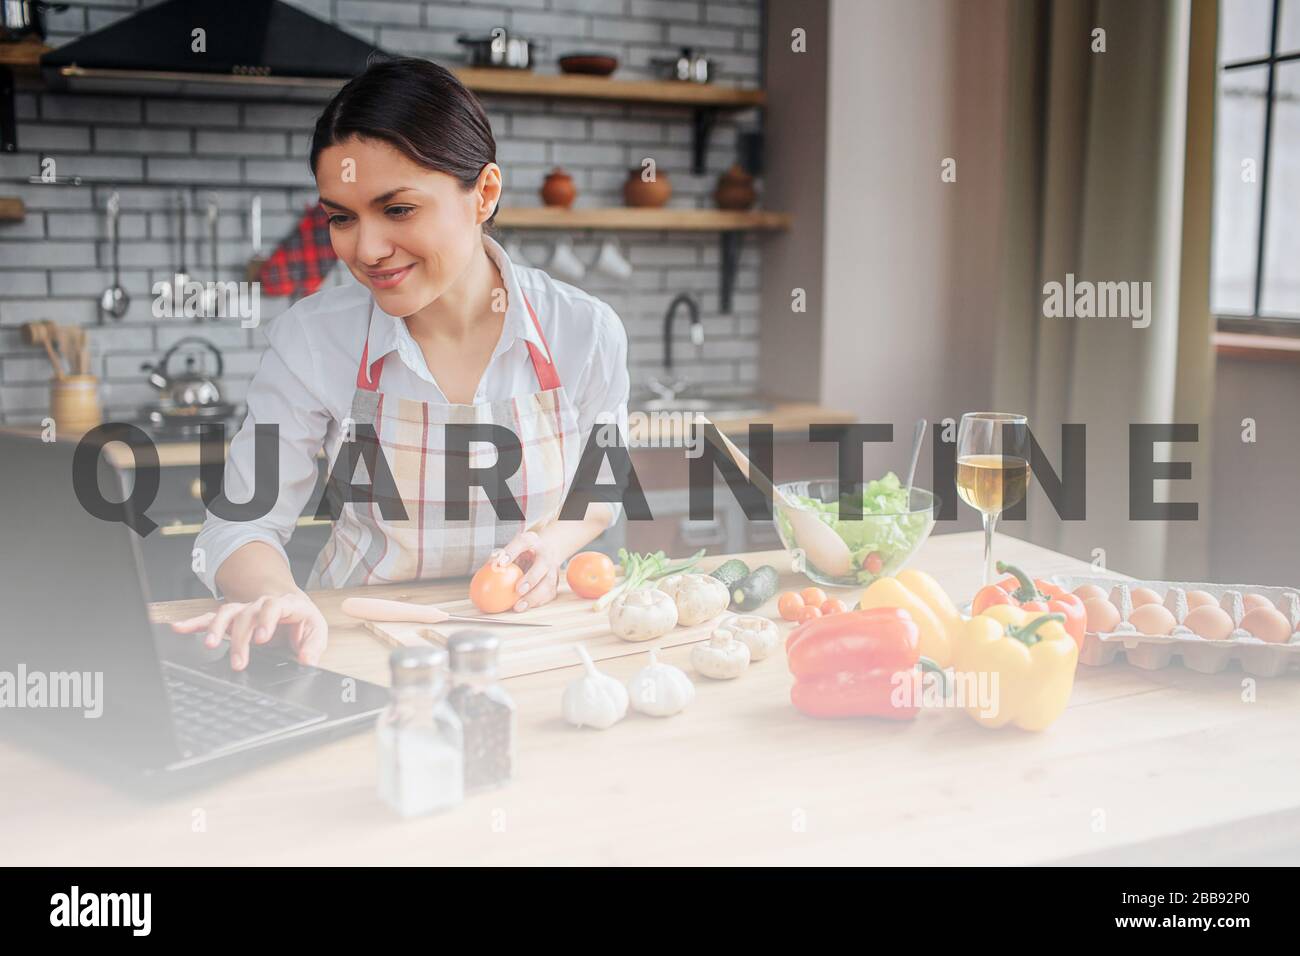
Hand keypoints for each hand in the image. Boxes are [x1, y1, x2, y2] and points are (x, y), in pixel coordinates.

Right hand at [169, 590, 328, 671]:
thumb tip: (307, 660)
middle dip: (240, 639)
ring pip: (227, 613)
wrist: (294, 606)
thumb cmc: (304, 619)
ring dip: (216, 628)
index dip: (266, 620)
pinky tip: (179, 628)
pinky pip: (212, 618)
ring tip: (208, 645)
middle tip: (239, 662)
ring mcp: (245, 610)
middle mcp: (261, 604)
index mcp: (285, 604)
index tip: (261, 638)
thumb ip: (313, 646)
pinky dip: (195, 622)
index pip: (273, 607)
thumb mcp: (317, 631)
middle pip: (246, 615)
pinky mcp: (233, 618)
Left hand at [489, 530, 558, 611]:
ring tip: (518, 606)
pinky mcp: (555, 582)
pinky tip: (525, 607)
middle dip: (532, 578)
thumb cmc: (523, 552)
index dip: (512, 552)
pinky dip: (537, 602)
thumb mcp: (512, 549)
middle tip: (518, 590)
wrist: (545, 551)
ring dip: (534, 597)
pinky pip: (549, 594)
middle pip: (542, 565)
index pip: (523, 542)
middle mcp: (546, 554)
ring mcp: (553, 568)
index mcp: (533, 541)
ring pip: (548, 583)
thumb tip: (489, 567)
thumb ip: (500, 557)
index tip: (500, 563)